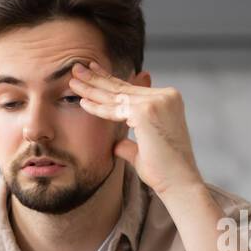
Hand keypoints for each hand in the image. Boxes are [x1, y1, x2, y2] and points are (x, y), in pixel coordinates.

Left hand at [69, 61, 203, 199]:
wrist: (179, 183)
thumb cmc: (164, 171)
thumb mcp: (144, 151)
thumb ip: (130, 143)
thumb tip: (117, 145)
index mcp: (167, 100)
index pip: (132, 88)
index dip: (109, 81)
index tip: (92, 73)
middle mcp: (165, 96)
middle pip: (123, 87)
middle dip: (96, 78)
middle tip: (76, 68)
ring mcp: (158, 101)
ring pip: (117, 96)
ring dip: (91, 88)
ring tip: (72, 80)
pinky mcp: (147, 112)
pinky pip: (115, 109)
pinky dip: (98, 108)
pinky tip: (82, 102)